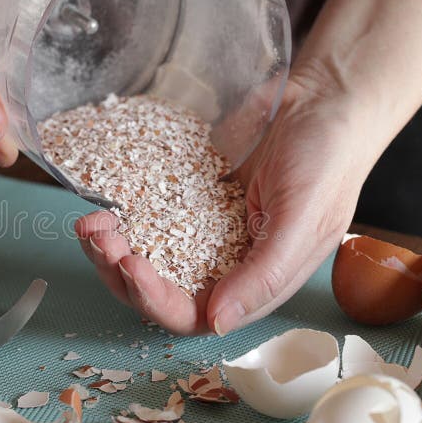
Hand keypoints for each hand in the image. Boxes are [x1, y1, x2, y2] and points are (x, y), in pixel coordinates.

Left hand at [74, 65, 377, 335]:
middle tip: (101, 237)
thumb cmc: (329, 162)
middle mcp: (223, 264)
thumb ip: (264, 274)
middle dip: (120, 271)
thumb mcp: (303, 220)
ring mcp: (202, 231)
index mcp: (252, 283)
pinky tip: (103, 203)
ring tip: (93, 221)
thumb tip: (217, 322)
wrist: (322, 101)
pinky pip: (146, 215)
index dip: (155, 299)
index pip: (193, 313)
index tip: (131, 265)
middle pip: (158, 289)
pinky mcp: (188, 198)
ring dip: (112, 246)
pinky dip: (123, 214)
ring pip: (146, 254)